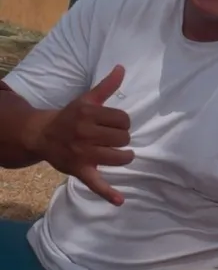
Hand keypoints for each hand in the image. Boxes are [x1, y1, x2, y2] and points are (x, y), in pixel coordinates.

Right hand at [26, 65, 132, 205]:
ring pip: (118, 157)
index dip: (123, 122)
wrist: (42, 135)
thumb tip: (122, 68)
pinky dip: (108, 193)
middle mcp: (86, 133)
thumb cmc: (70, 116)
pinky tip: (120, 200)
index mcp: (88, 114)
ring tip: (120, 154)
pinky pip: (96, 183)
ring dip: (123, 156)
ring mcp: (83, 153)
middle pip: (123, 138)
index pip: (123, 119)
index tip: (115, 124)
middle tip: (112, 138)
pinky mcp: (80, 170)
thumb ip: (107, 86)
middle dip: (122, 138)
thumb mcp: (86, 99)